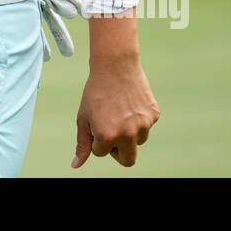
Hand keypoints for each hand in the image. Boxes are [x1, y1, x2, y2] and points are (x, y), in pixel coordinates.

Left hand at [71, 53, 159, 168]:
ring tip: (119, 112)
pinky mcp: (154, 115)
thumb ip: (82, 144)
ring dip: (129, 134)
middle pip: (128, 161)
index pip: (101, 152)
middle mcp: (127, 134)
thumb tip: (76, 165)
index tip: (96, 123)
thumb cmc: (95, 92)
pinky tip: (130, 103)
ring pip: (137, 142)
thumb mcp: (84, 118)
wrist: (115, 65)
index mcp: (107, 136)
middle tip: (111, 133)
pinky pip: (146, 126)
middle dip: (118, 152)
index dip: (96, 138)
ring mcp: (143, 125)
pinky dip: (139, 119)